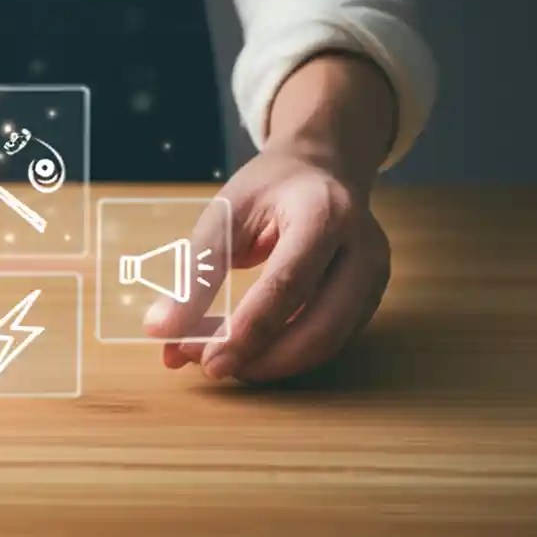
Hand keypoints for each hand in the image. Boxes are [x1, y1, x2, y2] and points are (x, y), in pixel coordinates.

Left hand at [145, 54, 397, 381]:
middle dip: (263, 358)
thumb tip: (161, 330)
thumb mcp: (226, 214)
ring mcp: (374, 275)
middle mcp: (363, 247)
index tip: (206, 358)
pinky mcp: (371, 298)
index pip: (287, 285)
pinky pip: (331, 340)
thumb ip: (194, 271)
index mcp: (323, 213)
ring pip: (329, 342)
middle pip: (320, 326)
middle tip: (212, 368)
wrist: (320, 169)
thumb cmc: (269, 188)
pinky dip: (288, 354)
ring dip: (274, 363)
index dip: (247, 330)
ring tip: (226, 362)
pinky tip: (252, 352)